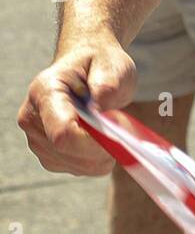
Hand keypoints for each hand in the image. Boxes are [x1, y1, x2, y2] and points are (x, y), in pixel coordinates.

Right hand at [17, 38, 134, 175]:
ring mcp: (37, 140)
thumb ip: (107, 84)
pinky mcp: (49, 155)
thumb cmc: (100, 63)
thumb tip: (100, 109)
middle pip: (69, 152)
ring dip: (103, 153)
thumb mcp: (112, 64)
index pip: (62, 132)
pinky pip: (80, 169)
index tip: (119, 134)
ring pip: (78, 165)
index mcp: (45, 91)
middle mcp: (33, 119)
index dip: (93, 141)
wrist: (88, 67)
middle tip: (122, 124)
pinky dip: (99, 159)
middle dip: (103, 146)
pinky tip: (103, 137)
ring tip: (111, 125)